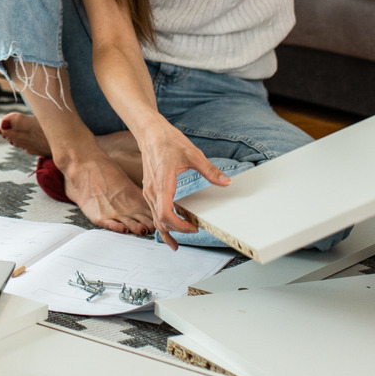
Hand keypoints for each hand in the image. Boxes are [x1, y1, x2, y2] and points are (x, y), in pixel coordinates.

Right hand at [137, 123, 229, 249]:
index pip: (166, 215)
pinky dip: (161, 222)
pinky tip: (168, 227)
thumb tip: (225, 181)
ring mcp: (149, 191)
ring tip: (176, 243)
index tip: (193, 227)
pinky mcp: (149, 189)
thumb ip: (209, 170)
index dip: (179, 226)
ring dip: (166, 230)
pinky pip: (153, 211)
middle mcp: (152, 191)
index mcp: (162, 184)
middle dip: (176, 230)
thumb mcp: (192, 154)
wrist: (149, 132)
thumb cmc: (167, 141)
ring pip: (155, 218)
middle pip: (161, 221)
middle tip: (193, 231)